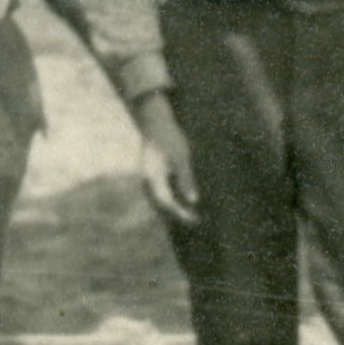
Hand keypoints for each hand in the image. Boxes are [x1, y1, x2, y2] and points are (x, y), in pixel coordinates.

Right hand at [129, 91, 197, 228]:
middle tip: (196, 221)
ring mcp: (147, 180)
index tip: (195, 220)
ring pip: (159, 202)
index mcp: (153, 178)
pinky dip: (171, 201)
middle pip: (161, 207)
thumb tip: (193, 201)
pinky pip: (160, 194)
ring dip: (174, 210)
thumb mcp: (181, 158)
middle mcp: (147, 182)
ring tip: (191, 215)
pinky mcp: (151, 177)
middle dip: (178, 216)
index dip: (181, 214)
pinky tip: (183, 201)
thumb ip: (186, 179)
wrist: (154, 123)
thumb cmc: (169, 138)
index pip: (167, 204)